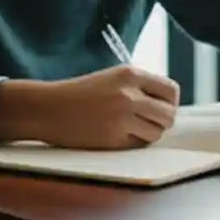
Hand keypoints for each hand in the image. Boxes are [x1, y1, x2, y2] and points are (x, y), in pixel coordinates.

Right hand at [0, 65, 179, 148]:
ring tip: (133, 129)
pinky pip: (138, 145)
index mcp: (130, 74)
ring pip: (156, 133)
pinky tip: (119, 135)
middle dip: (163, 121)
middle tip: (150, 122)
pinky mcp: (112, 139)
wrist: (49, 108)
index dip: (170, 102)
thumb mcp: (113, 78)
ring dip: (149, 134)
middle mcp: (129, 95)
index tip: (161, 107)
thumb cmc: (81, 92)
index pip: (171, 90)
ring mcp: (122, 118)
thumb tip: (168, 104)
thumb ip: (140, 86)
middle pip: (169, 115)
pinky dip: (134, 143)